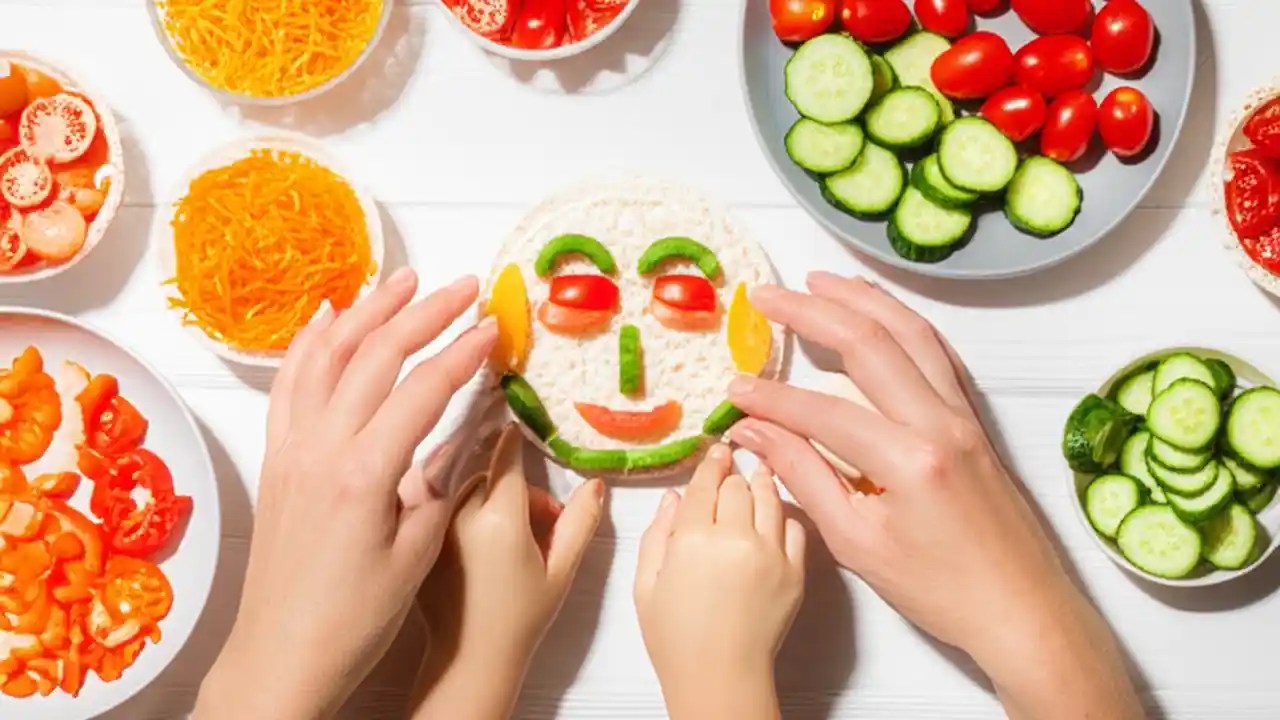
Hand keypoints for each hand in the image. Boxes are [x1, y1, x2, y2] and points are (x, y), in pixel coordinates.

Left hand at [193, 269, 497, 719]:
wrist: (282, 654)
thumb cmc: (353, 618)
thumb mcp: (415, 553)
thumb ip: (439, 481)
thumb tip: (466, 429)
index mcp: (362, 474)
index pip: (422, 390)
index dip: (463, 352)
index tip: (493, 328)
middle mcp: (319, 448)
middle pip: (375, 355)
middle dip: (424, 313)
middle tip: (464, 288)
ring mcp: (290, 448)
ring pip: (326, 355)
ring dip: (367, 311)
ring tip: (403, 281)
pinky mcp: (276, 457)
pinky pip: (288, 383)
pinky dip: (308, 341)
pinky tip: (326, 317)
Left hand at [411, 424, 604, 719]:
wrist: (469, 659)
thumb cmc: (520, 620)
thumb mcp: (561, 571)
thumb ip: (580, 522)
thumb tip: (595, 483)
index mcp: (499, 517)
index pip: (506, 456)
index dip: (514, 441)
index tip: (518, 428)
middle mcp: (460, 514)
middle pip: (487, 475)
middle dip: (512, 488)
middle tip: (537, 523)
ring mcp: (432, 527)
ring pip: (460, 488)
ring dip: (483, 497)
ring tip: (506, 535)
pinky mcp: (415, 539)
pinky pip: (436, 505)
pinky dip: (455, 511)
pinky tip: (475, 543)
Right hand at [634, 444, 804, 719]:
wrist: (719, 677)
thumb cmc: (676, 638)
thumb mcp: (645, 583)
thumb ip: (657, 533)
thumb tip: (673, 498)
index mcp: (693, 539)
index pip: (705, 483)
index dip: (710, 463)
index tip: (715, 451)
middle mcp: (735, 539)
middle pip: (738, 485)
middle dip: (733, 472)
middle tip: (733, 461)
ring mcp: (770, 554)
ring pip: (770, 497)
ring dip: (762, 482)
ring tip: (758, 474)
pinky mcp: (795, 572)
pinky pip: (795, 526)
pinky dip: (784, 515)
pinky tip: (775, 515)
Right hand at [727, 272, 1142, 719]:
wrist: (1023, 611)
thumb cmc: (941, 590)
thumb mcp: (858, 544)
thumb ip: (804, 478)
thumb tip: (753, 434)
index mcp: (910, 459)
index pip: (823, 411)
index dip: (771, 397)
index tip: (734, 389)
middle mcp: (942, 423)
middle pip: (871, 343)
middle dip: (812, 313)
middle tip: (766, 295)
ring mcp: (964, 415)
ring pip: (911, 333)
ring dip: (862, 299)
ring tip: (819, 281)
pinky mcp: (974, 420)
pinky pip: (937, 352)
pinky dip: (903, 321)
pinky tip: (879, 312)